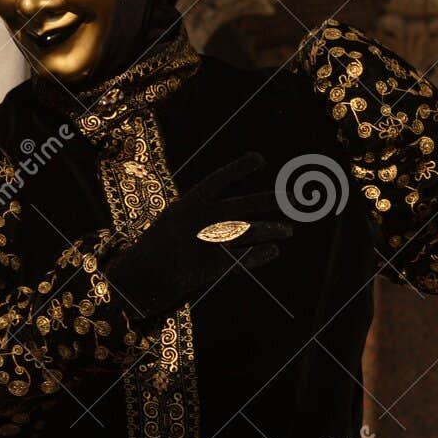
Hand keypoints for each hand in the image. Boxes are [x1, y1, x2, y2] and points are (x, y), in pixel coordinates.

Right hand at [107, 151, 292, 317]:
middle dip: (274, 200)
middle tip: (297, 198)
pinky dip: (261, 254)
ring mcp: (207, 242)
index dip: (240, 167)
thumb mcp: (176, 217)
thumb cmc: (161, 245)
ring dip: (273, 229)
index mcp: (189, 203)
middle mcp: (201, 219)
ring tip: (288, 230)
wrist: (139, 278)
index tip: (260, 159)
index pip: (220, 177)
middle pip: (246, 204)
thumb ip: (203, 208)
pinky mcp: (211, 266)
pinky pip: (245, 258)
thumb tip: (236, 202)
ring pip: (250, 232)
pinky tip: (274, 250)